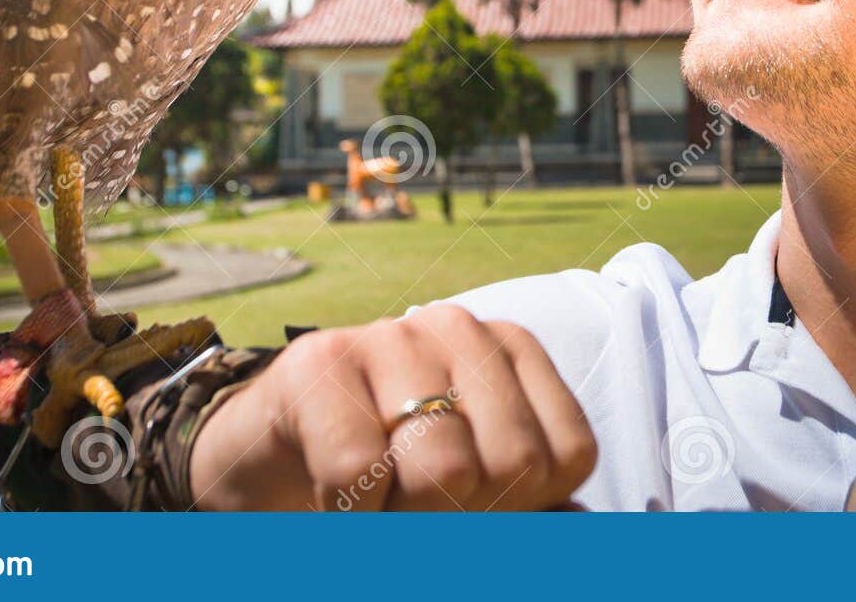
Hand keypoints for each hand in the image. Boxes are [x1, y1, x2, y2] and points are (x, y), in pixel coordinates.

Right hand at [187, 304, 597, 510]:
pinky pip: (363, 469)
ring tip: (376, 496)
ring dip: (403, 515)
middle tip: (413, 506)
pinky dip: (347, 509)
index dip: (521, 509)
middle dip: (463, 515)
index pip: (564, 456)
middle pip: (512, 465)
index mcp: (512, 352)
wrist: (268, 465)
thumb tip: (588, 527)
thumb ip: (536, 506)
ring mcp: (389, 335)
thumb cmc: (388, 480)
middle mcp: (459, 328)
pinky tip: (331, 488)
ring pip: (444, 468)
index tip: (471, 505)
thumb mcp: (476, 493)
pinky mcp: (319, 360)